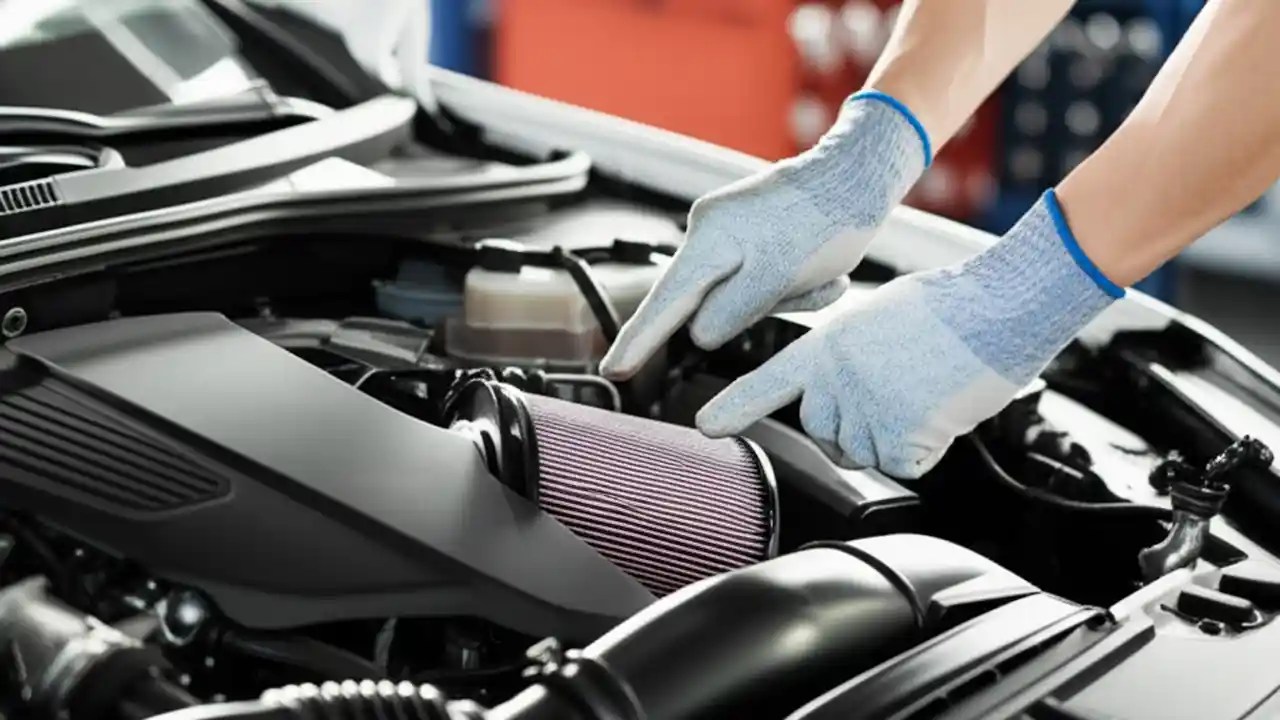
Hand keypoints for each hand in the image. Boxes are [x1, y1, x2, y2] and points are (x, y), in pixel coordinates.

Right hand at [599, 92, 930, 379]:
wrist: (860, 174)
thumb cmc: (827, 224)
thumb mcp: (780, 277)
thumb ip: (732, 310)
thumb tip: (697, 335)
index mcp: (709, 240)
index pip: (664, 303)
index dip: (638, 342)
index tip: (613, 371)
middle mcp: (708, 229)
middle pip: (707, 300)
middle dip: (757, 309)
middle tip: (807, 288)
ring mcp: (727, 227)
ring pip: (740, 293)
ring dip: (783, 298)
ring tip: (827, 278)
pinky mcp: (749, 230)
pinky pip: (758, 277)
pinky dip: (791, 285)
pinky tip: (826, 273)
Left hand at [695, 192, 1118, 477]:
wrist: (999, 309)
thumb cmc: (951, 308)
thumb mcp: (876, 317)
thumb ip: (847, 355)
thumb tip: (843, 386)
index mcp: (828, 345)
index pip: (769, 381)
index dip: (735, 407)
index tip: (706, 427)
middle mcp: (838, 379)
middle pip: (824, 432)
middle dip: (852, 426)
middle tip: (894, 395)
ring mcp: (867, 410)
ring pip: (863, 454)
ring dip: (890, 438)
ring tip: (922, 395)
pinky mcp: (900, 436)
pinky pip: (902, 466)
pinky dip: (924, 451)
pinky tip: (939, 413)